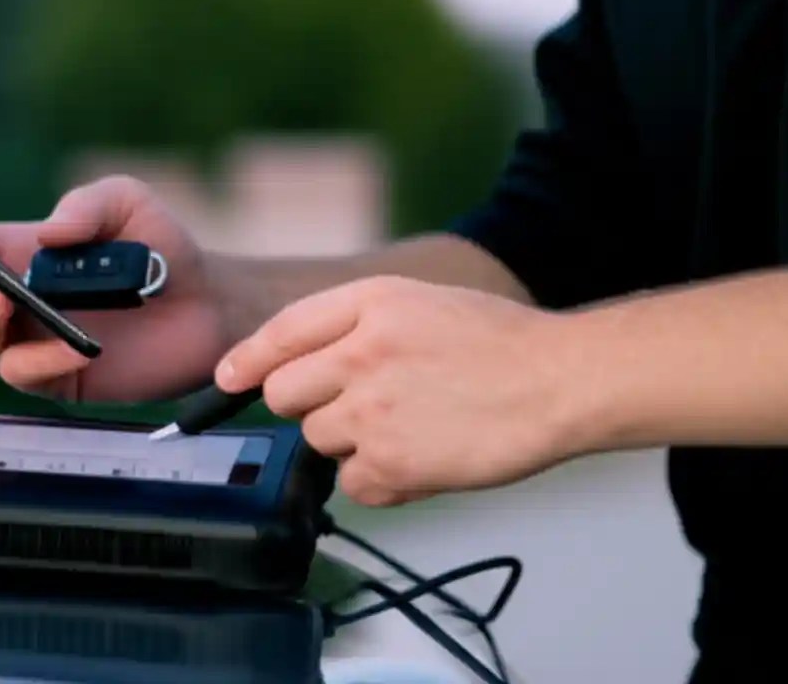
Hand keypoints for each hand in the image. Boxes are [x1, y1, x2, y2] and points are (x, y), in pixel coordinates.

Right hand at [0, 176, 227, 401]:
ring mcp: (38, 340)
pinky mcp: (63, 377)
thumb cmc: (163, 248)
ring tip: (5, 300)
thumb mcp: (127, 203)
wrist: (210, 305)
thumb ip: (86, 206)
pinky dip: (38, 361)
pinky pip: (27, 375)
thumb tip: (45, 234)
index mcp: (23, 252)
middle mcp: (22, 298)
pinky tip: (71, 346)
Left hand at [214, 276, 591, 504]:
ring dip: (350, 442)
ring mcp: (371, 411)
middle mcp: (360, 353)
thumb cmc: (497, 343)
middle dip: (309, 404)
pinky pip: (352, 484)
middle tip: (360, 404)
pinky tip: (421, 457)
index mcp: (369, 305)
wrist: (559, 382)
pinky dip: (380, 482)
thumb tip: (285, 362)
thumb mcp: (418, 303)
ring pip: (318, 440)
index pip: (281, 333)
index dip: (247, 361)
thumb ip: (350, 323)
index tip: (229, 378)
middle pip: (283, 394)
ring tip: (409, 426)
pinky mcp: (389, 464)